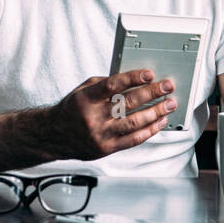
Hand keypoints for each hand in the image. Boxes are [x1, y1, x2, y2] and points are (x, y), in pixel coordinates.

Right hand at [46, 69, 177, 159]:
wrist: (54, 136)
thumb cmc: (73, 109)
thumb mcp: (83, 90)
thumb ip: (105, 84)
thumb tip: (133, 79)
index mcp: (87, 99)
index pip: (112, 85)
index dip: (132, 78)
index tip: (149, 74)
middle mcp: (93, 117)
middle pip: (128, 103)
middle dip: (152, 93)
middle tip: (168, 86)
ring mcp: (100, 134)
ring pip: (134, 123)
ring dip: (155, 113)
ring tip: (169, 104)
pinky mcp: (106, 148)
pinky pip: (133, 140)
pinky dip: (149, 130)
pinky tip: (160, 122)